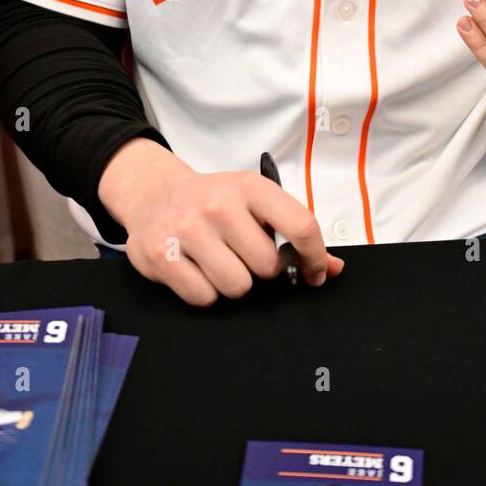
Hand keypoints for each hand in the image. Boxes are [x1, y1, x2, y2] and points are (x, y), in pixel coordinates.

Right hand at [97, 140, 344, 306]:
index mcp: (250, 187)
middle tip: (245, 255)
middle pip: (267, 266)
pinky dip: (205, 290)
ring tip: (220, 261)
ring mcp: (187, 230)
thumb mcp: (254, 202)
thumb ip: (294, 233)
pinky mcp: (162, 256)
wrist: (153, 195)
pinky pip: (204, 297)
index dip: (315, 257)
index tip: (314, 271)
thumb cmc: (212, 201)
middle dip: (262, 269)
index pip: (301, 225)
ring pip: (237, 287)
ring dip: (233, 282)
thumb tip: (332, 269)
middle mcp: (219, 205)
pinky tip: (197, 268)